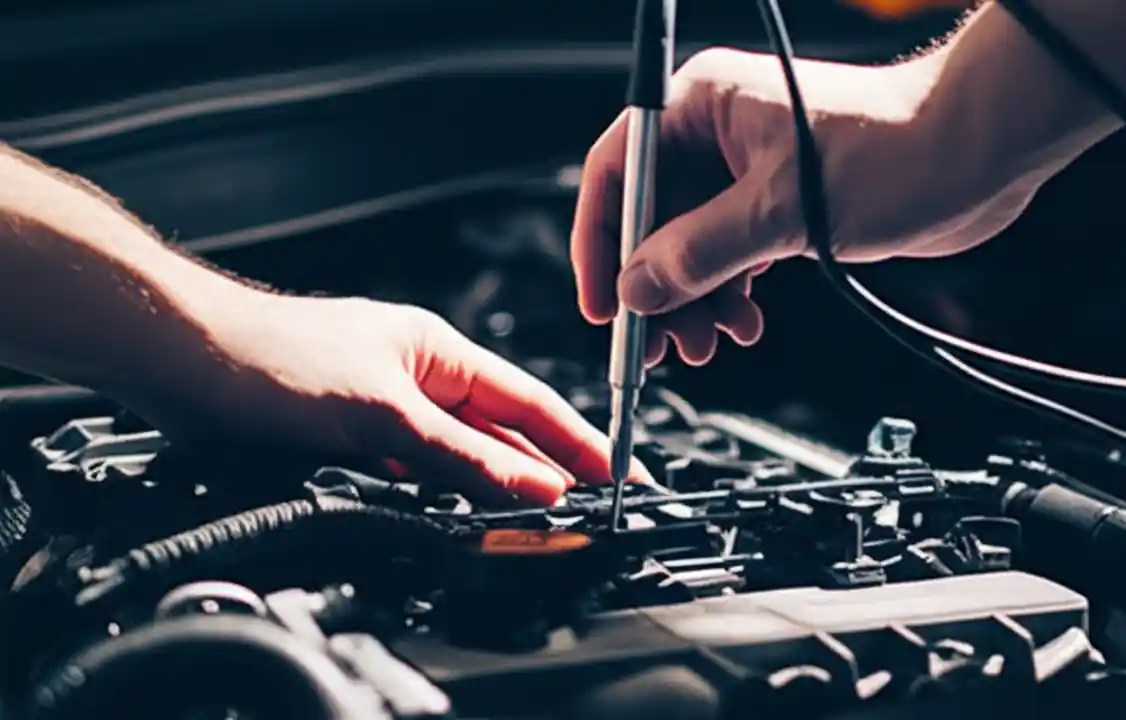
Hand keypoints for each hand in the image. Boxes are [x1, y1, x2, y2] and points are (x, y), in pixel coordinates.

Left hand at [124, 292, 649, 506]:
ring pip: (456, 448)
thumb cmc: (270, 355)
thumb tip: (532, 483)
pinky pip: (414, 463)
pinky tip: (451, 507)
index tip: (612, 470)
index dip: (575, 440)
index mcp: (437, 348)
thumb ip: (462, 455)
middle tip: (585, 503)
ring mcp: (382, 399)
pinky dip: (439, 486)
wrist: (180, 357)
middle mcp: (415, 371)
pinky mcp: (348, 428)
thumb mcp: (384, 415)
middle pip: (497, 427)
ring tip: (533, 512)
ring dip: (492, 479)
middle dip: (542, 465)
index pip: (526, 400)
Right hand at [571, 47, 1041, 364]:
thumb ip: (700, 252)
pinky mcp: (776, 203)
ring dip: (695, 299)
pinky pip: (727, 255)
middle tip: (660, 343)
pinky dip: (728, 293)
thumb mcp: (780, 210)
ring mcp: (745, 170)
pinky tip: (743, 321)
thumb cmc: (895, 147)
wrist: (976, 154)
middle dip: (656, 287)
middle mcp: (715, 134)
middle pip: (651, 219)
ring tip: (710, 341)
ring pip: (688, 246)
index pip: (617, 172)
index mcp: (701, 105)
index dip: (602, 242)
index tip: (604, 302)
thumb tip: (640, 287)